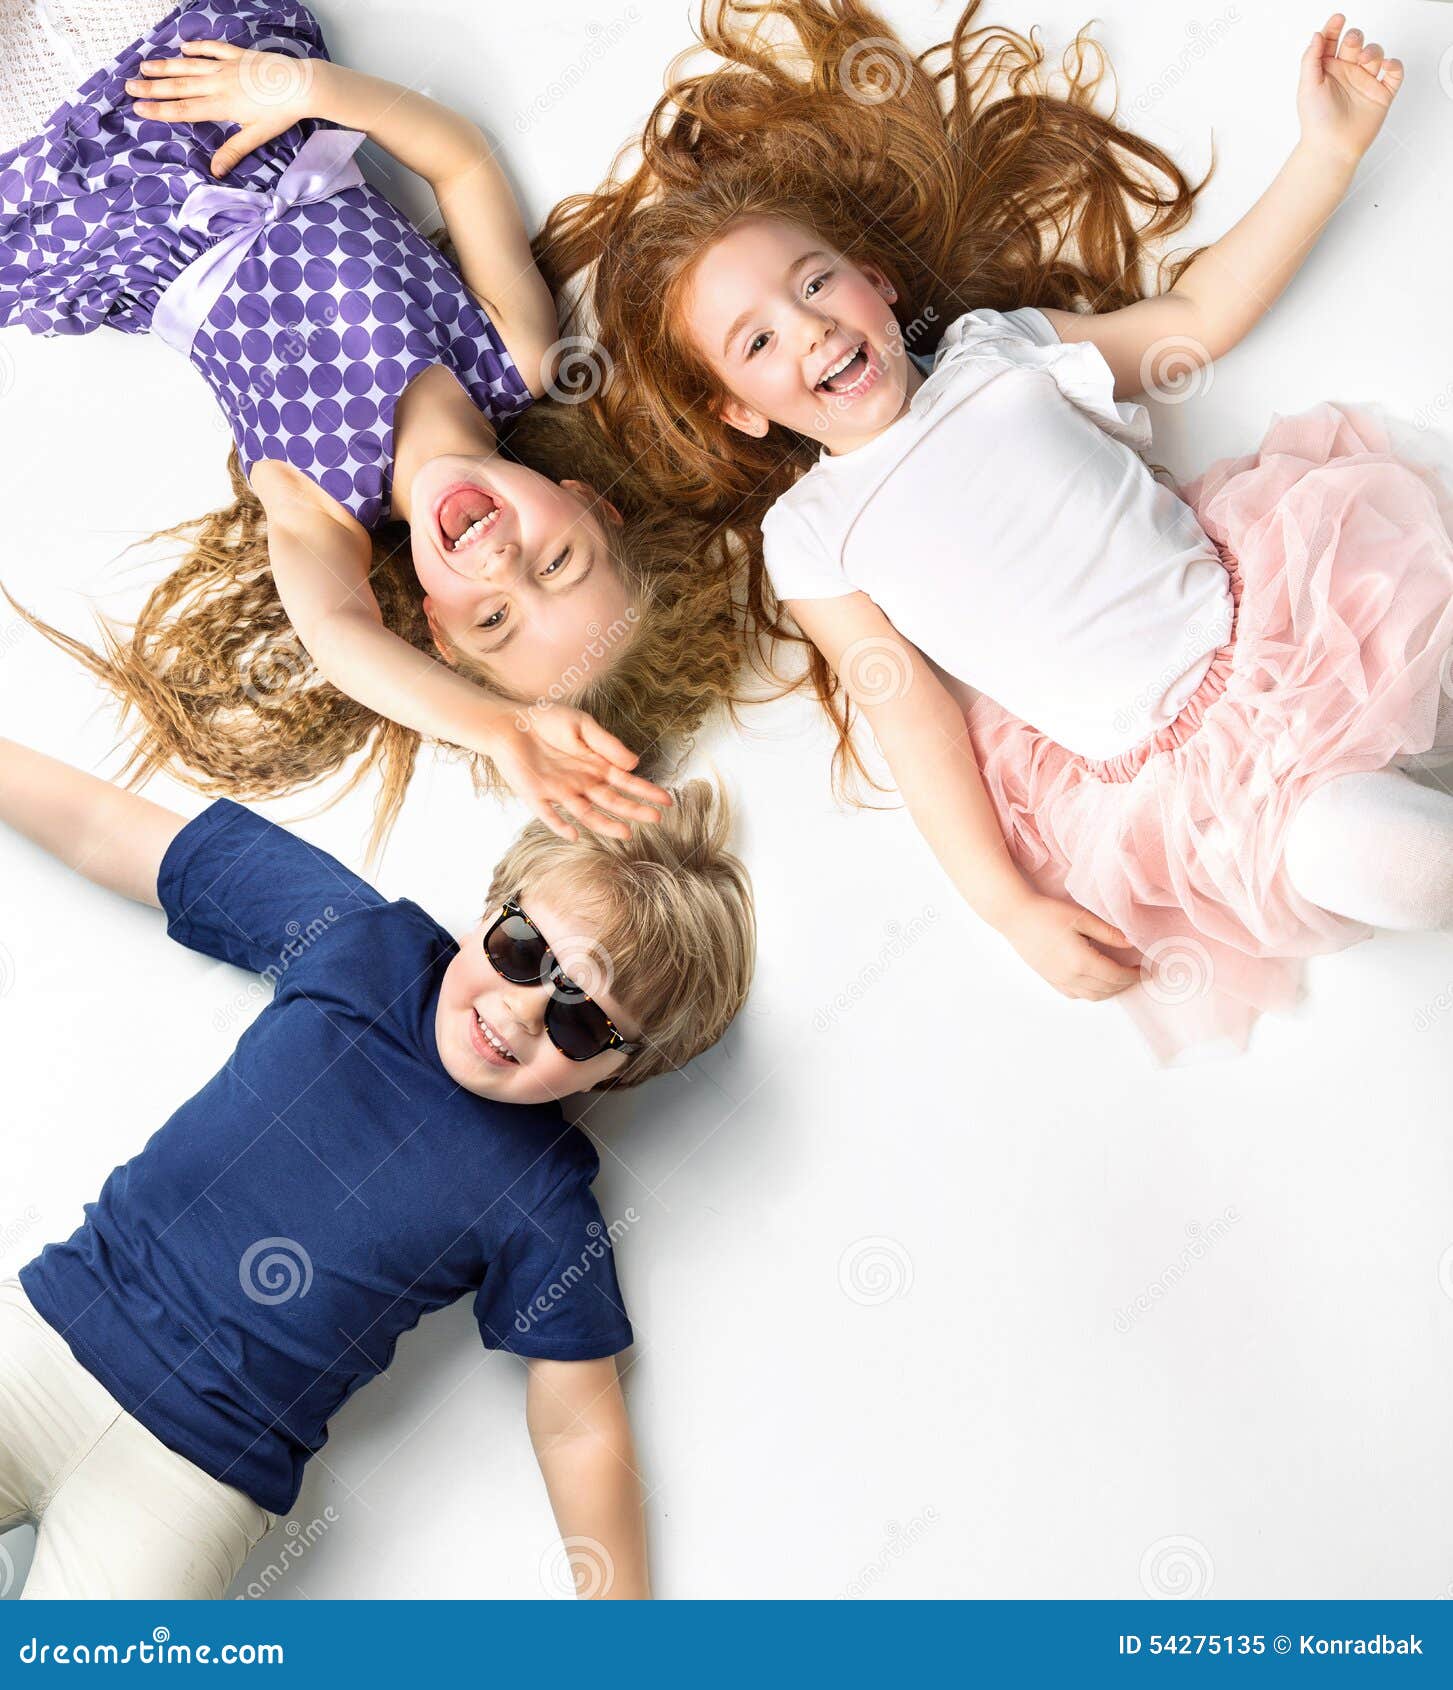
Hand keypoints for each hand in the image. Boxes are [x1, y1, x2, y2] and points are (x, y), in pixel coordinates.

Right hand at [125, 38, 328, 176]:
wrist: (301, 85)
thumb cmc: (281, 114)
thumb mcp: (257, 136)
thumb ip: (233, 151)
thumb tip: (215, 171)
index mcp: (221, 105)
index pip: (184, 109)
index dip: (159, 110)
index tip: (138, 108)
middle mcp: (217, 83)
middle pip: (179, 86)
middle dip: (152, 87)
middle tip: (128, 86)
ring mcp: (226, 66)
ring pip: (190, 65)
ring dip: (166, 66)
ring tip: (145, 66)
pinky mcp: (237, 55)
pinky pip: (212, 49)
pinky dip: (197, 47)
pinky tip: (184, 47)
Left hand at [481, 704, 672, 842]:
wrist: (510, 722)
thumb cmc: (547, 720)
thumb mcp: (583, 725)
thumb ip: (607, 745)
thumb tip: (634, 764)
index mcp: (596, 766)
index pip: (626, 783)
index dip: (646, 792)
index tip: (667, 801)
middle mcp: (582, 783)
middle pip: (612, 801)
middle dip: (635, 810)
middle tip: (656, 818)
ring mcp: (560, 792)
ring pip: (587, 813)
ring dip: (606, 824)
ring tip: (626, 834)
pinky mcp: (536, 796)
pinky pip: (549, 815)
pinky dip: (560, 826)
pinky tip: (574, 835)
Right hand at [999, 892, 1142, 1001]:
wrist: (1016, 917)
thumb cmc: (1047, 913)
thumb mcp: (1081, 918)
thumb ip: (1108, 933)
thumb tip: (1130, 944)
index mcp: (1081, 961)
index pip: (1116, 976)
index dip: (1133, 975)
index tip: (1144, 970)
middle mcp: (1071, 976)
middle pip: (1107, 989)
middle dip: (1125, 984)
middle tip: (1136, 974)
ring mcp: (1059, 980)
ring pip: (1092, 996)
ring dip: (1110, 991)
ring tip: (1120, 979)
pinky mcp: (1051, 979)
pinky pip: (1076, 995)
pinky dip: (1092, 993)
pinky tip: (1096, 982)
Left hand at [1296, 14, 1402, 166]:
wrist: (1332, 147)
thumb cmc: (1317, 122)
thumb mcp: (1307, 86)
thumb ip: (1311, 58)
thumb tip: (1317, 35)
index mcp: (1328, 71)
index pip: (1332, 42)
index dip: (1334, 28)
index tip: (1337, 19)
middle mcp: (1347, 73)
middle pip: (1356, 43)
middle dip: (1355, 38)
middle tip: (1351, 44)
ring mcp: (1365, 82)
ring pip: (1376, 53)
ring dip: (1373, 51)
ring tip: (1365, 61)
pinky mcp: (1381, 93)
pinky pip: (1394, 72)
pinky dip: (1394, 64)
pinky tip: (1385, 66)